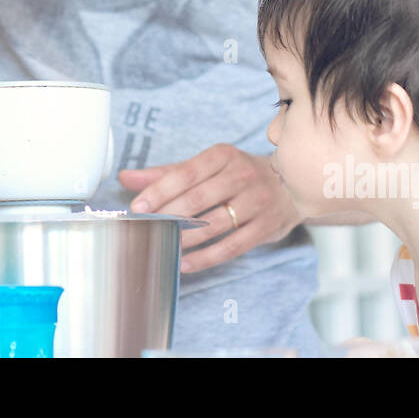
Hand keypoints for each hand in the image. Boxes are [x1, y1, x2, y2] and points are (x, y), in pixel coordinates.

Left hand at [118, 143, 303, 273]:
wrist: (292, 184)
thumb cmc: (238, 174)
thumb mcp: (206, 166)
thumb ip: (166, 173)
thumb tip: (126, 178)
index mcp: (223, 155)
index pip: (186, 173)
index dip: (160, 190)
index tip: (138, 206)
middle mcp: (242, 175)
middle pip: (199, 199)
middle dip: (169, 215)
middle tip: (146, 227)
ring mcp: (257, 201)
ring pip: (215, 224)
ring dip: (185, 238)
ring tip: (162, 245)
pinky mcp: (267, 227)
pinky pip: (233, 246)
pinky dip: (207, 257)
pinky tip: (185, 262)